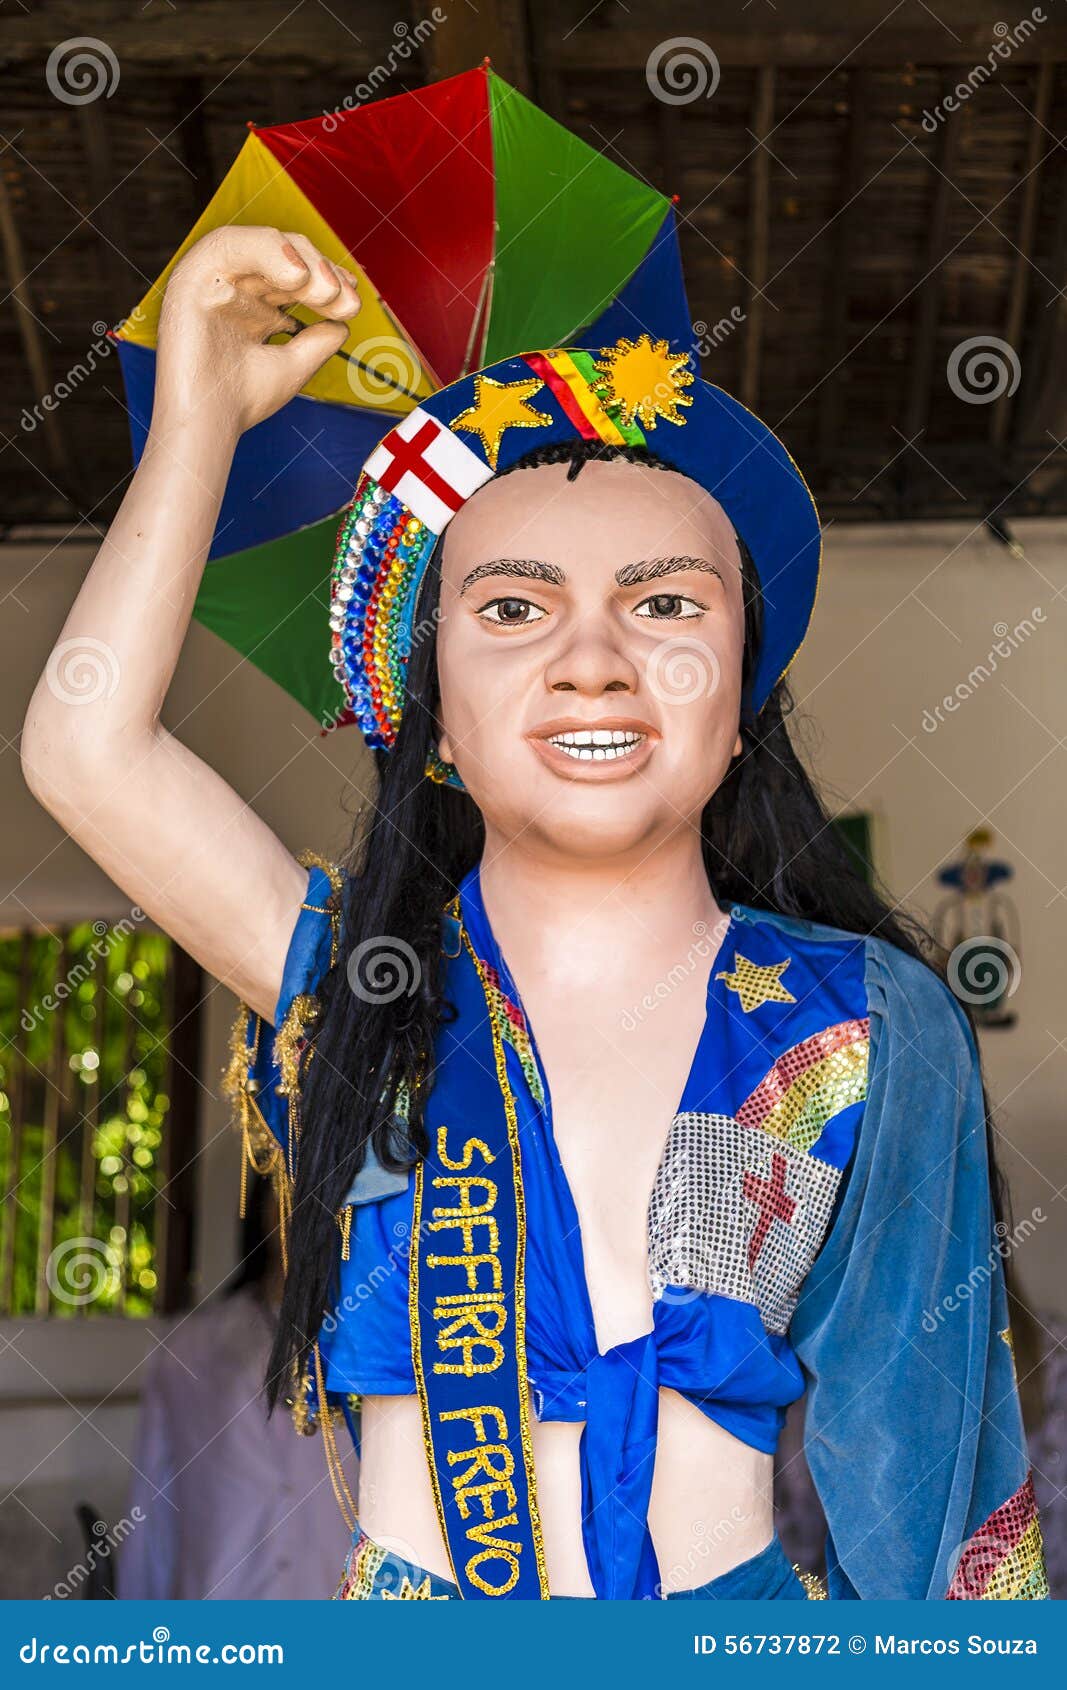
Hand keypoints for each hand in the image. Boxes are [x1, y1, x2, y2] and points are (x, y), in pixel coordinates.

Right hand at [153, 225, 360, 438]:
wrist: (208, 423)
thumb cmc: (242, 400)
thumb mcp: (294, 365)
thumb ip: (318, 341)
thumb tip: (343, 324)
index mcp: (256, 308)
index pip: (297, 275)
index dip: (328, 280)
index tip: (352, 304)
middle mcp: (236, 289)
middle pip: (285, 254)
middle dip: (323, 271)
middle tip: (345, 303)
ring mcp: (215, 279)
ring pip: (262, 242)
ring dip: (302, 259)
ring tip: (325, 291)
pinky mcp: (193, 275)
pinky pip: (232, 243)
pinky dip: (268, 250)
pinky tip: (297, 276)